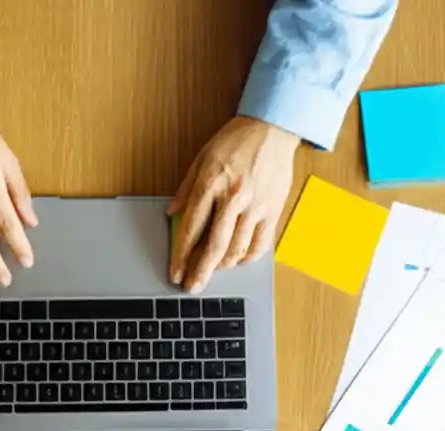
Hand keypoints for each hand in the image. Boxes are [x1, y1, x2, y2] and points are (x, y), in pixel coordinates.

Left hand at [168, 116, 299, 293]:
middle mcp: (233, 197)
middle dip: (200, 271)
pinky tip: (238, 261)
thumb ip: (186, 189)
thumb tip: (171, 214)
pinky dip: (247, 257)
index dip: (181, 255)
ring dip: (222, 266)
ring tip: (212, 271)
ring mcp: (256, 205)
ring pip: (237, 248)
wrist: (272, 128)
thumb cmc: (235, 141)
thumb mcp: (202, 158)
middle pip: (214, 246)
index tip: (176, 272)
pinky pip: (260, 243)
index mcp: (211, 184)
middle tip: (192, 287)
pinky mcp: (273, 209)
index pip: (191, 229)